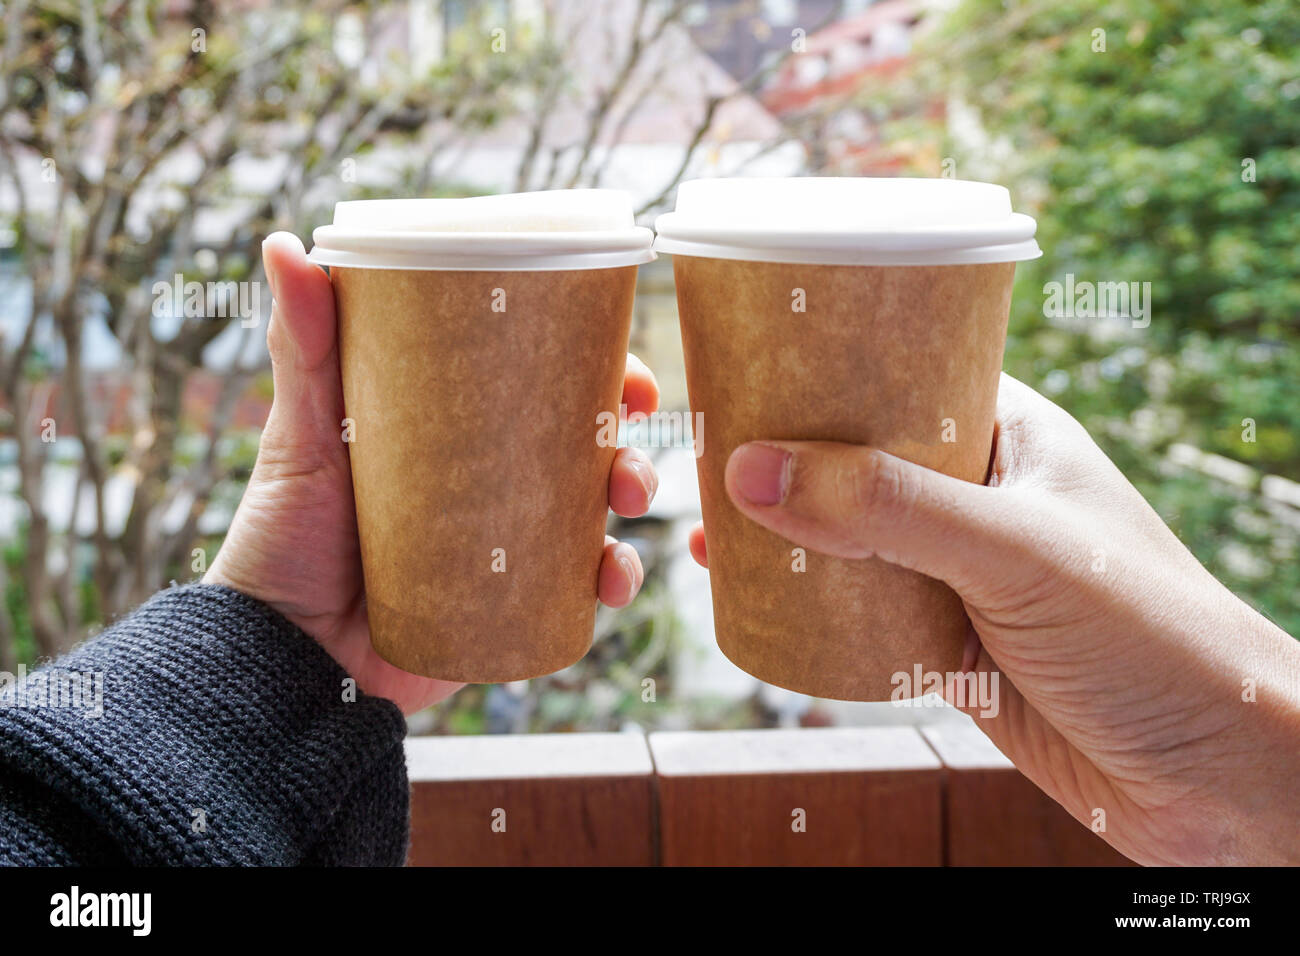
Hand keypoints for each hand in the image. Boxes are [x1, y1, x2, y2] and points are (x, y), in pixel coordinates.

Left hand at [207, 232, 660, 715]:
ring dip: (633, 494)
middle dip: (625, 431)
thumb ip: (304, 348)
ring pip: (595, 509)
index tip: (624, 365)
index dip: (592, 367)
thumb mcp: (301, 435)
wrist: (282, 660)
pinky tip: (611, 580)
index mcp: (451, 430)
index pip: (536, 383)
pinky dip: (611, 580)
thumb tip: (283, 241)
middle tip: (636, 428)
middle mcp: (489, 482)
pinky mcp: (514, 605)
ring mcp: (505, 544)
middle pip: (580, 442)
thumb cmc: (282, 540)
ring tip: (629, 500)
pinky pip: (581, 589)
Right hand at [692, 373, 1299, 864]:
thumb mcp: (1012, 551)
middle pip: (860, 457)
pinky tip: (751, 594)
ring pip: (850, 536)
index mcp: (1010, 434)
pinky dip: (805, 603)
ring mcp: (959, 570)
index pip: (902, 374)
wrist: (1211, 775)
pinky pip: (856, 610)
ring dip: (785, 533)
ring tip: (706, 524)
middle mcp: (979, 494)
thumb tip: (752, 469)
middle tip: (704, 447)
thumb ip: (886, 508)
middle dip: (786, 456)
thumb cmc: (1149, 632)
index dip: (825, 368)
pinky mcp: (945, 641)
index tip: (745, 362)